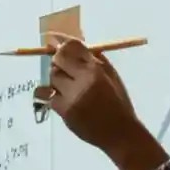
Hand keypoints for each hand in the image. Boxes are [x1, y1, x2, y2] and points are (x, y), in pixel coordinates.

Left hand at [40, 33, 138, 149]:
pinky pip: (50, 96)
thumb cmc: (119, 102)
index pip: (71, 48)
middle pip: (57, 61)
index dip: (60, 40)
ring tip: (68, 84)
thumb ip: (95, 59)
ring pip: (52, 78)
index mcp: (96, 70)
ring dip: (57, 77)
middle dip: (59, 60)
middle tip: (64, 65)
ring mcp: (70, 97)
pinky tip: (64, 97)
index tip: (52, 37)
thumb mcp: (112, 76)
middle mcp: (81, 81)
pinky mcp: (63, 112)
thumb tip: (78, 44)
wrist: (119, 133)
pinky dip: (54, 94)